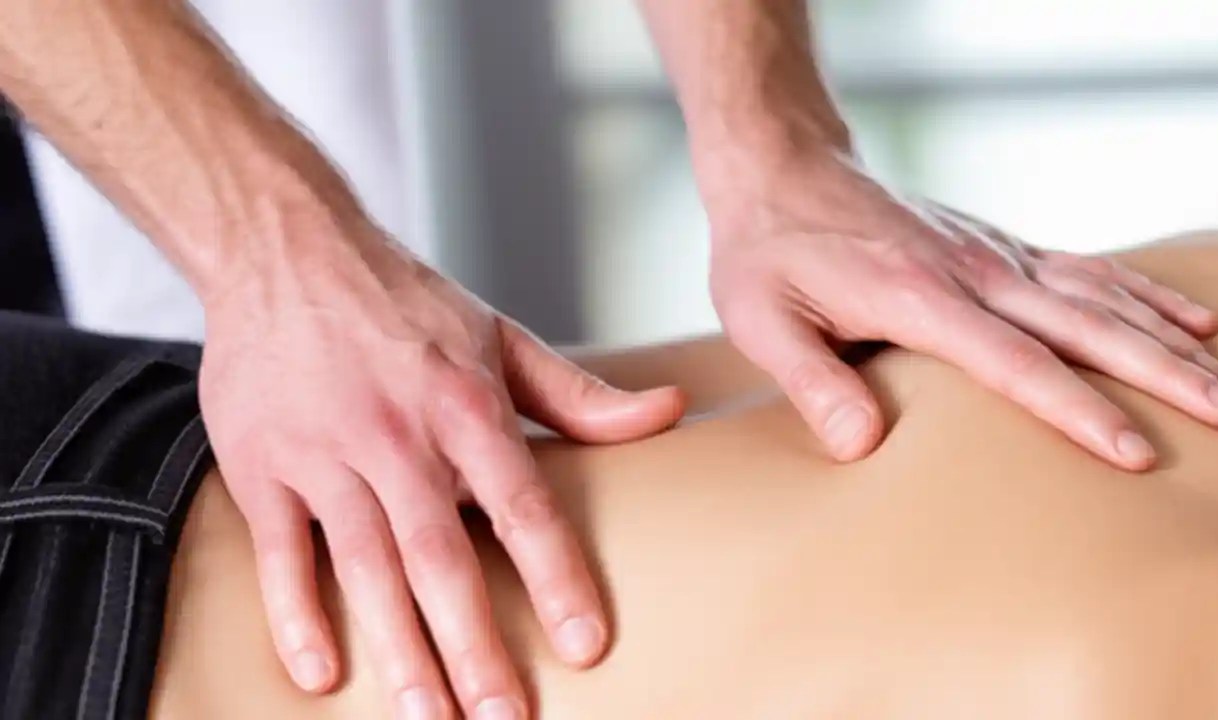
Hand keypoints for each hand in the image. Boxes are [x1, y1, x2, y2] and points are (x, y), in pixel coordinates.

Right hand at [199, 223, 683, 718]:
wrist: (286, 246)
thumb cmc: (403, 300)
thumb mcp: (500, 336)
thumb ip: (578, 395)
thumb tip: (666, 413)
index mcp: (465, 404)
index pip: (523, 504)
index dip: (556, 577)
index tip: (585, 644)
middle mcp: (398, 435)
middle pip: (441, 556)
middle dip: (474, 647)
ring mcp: (326, 452)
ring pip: (366, 566)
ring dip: (397, 650)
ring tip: (426, 718)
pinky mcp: (264, 464)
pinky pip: (282, 552)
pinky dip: (297, 615)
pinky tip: (323, 676)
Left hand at [708, 151, 1217, 469]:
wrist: (783, 171)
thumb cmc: (768, 253)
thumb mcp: (763, 320)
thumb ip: (812, 381)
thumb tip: (861, 446)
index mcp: (918, 298)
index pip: (1014, 363)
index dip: (1076, 410)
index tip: (1133, 451)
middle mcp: (971, 271)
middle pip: (1083, 325)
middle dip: (1159, 374)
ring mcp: (992, 254)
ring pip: (1100, 295)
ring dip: (1166, 338)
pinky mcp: (996, 247)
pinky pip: (1085, 269)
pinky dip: (1142, 292)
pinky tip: (1188, 317)